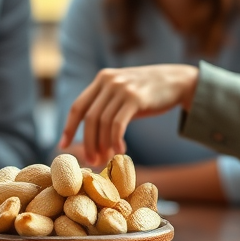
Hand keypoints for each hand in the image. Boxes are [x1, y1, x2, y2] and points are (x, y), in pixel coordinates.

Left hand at [59, 64, 199, 164]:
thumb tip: (93, 139)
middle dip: (88, 142)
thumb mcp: (123, 93)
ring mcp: (121, 88)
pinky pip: (118, 125)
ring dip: (102, 145)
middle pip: (89, 118)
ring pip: (103, 123)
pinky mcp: (135, 98)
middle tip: (91, 161)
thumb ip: (107, 106)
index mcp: (101, 79)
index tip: (63, 146)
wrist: (176, 80)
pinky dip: (115, 141)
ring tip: (106, 159)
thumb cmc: (148, 93)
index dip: (69, 128)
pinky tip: (119, 151)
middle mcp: (108, 81)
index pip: (78, 106)